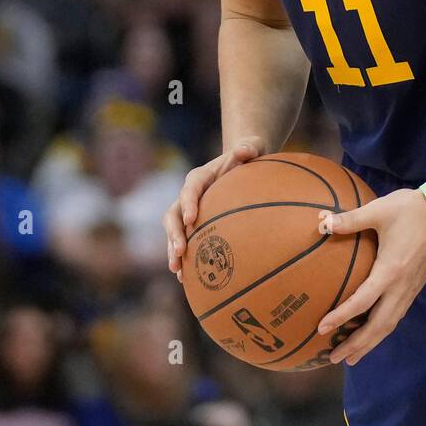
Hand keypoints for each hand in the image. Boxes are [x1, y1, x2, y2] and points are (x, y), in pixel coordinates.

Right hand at [165, 136, 266, 281]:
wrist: (241, 164)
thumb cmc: (249, 155)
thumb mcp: (253, 147)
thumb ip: (249, 148)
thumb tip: (243, 150)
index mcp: (200, 176)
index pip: (190, 188)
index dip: (188, 203)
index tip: (190, 220)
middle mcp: (188, 194)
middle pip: (173, 213)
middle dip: (173, 233)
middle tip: (180, 251)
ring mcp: (188, 210)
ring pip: (173, 230)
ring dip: (172, 249)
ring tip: (177, 270)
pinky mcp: (192, 224)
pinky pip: (182, 240)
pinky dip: (182, 257)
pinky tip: (185, 279)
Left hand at [315, 188, 425, 364]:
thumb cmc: (409, 209)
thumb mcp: (377, 210)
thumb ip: (350, 219)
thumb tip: (321, 223)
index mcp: (390, 270)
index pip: (363, 302)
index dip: (341, 317)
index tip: (322, 329)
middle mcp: (402, 287)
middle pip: (378, 325)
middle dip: (357, 344)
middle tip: (335, 358)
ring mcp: (411, 289)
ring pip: (389, 324)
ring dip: (370, 343)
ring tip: (352, 356)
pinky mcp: (416, 287)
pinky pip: (396, 316)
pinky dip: (382, 330)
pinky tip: (372, 334)